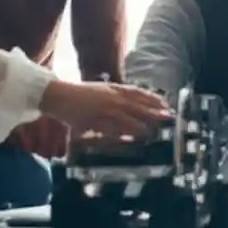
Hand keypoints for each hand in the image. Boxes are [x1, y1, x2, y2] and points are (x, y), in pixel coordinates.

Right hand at [39, 80, 171, 137]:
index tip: (165, 104)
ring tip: (156, 130)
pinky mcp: (96, 120)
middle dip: (154, 112)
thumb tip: (132, 102)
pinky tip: (133, 138)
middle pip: (137, 105)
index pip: (138, 93)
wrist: (59, 95)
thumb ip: (117, 96)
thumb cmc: (79, 94)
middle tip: (168, 117)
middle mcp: (111, 97)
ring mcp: (104, 109)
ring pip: (128, 117)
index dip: (153, 99)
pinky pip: (112, 129)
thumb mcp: (102, 91)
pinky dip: (124, 133)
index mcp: (113, 89)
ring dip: (142, 124)